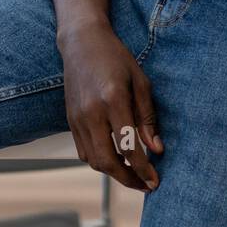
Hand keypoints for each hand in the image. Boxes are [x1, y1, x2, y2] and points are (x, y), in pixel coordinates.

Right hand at [58, 20, 162, 192]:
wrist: (81, 42)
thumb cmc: (115, 58)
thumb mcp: (140, 81)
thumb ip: (147, 117)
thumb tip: (156, 149)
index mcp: (113, 100)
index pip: (128, 146)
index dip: (142, 169)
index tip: (155, 181)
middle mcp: (92, 112)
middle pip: (108, 161)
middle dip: (128, 179)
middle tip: (145, 185)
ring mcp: (77, 118)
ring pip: (94, 161)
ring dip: (114, 173)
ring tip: (132, 173)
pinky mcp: (70, 121)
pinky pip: (83, 152)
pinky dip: (99, 161)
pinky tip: (114, 158)